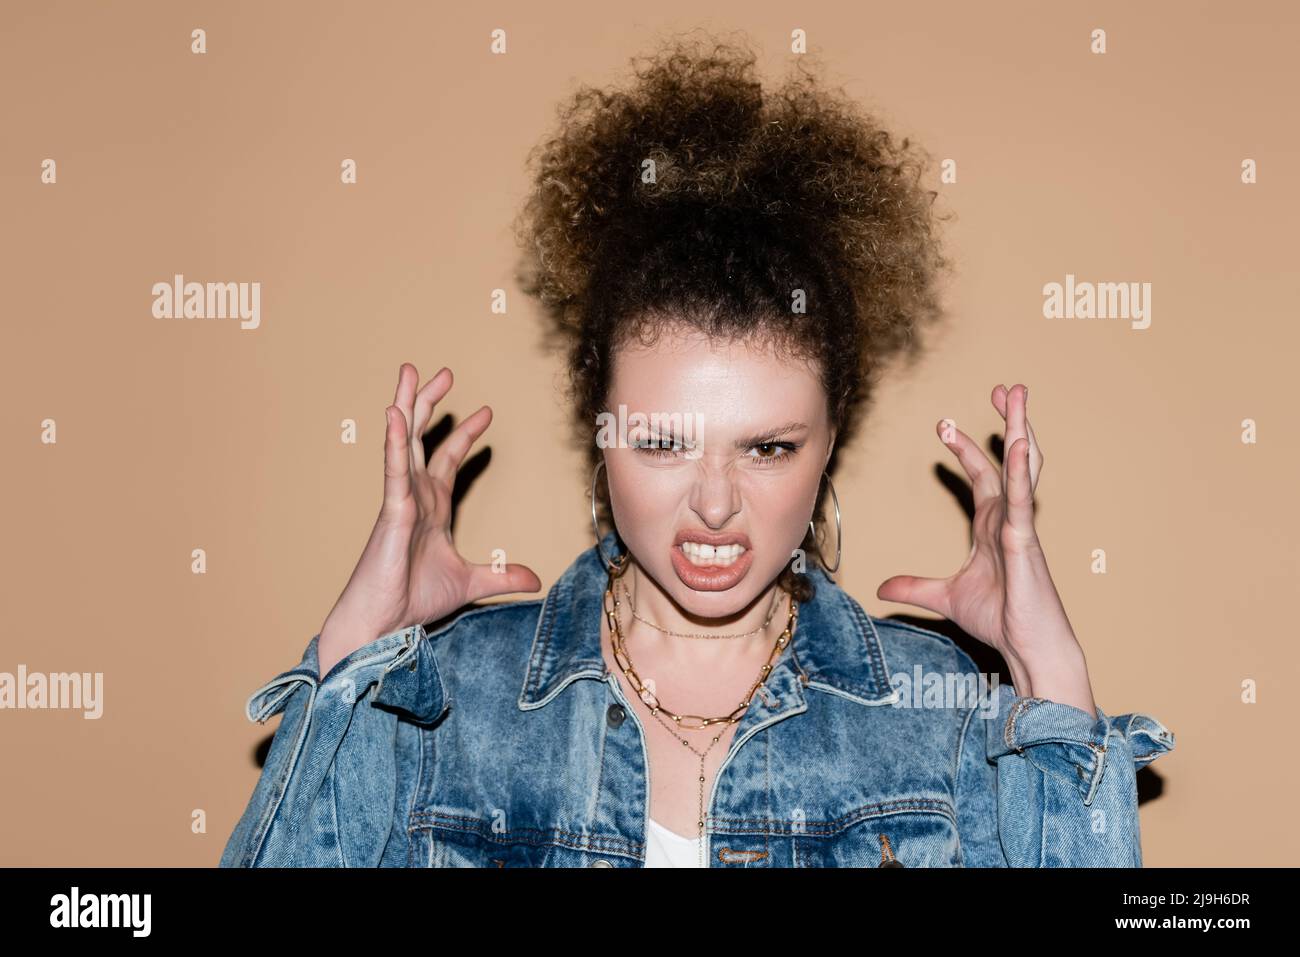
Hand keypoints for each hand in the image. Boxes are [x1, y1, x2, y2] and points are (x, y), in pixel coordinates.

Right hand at [317, 363, 541, 677]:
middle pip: (421, 438)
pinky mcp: (391, 513)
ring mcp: (400, 501)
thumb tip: (535, 578)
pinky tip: (394, 413)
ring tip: (410, 372)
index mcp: (431, 507)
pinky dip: (393, 442)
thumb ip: (501, 576)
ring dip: (407, 406)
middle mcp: (414, 496)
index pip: (448, 460)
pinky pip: (393, 471)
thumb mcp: (470, 583)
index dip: (464, 434)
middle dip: (431, 404)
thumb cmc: (412, 600)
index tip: (485, 411)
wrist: (382, 624)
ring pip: (403, 443)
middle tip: (443, 372)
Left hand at [876, 384, 1092, 710]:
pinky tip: (1019, 442)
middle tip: (1003, 388)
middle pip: (1008, 460)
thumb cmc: (1000, 620)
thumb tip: (882, 587)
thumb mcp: (944, 597)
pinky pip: (1023, 500)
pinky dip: (1021, 471)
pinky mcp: (1026, 543)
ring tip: (1018, 397)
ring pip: (1022, 469)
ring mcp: (1021, 528)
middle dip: (1007, 423)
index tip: (945, 425)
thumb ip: (914, 588)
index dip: (967, 449)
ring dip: (1021, 430)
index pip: (982, 477)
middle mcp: (1010, 520)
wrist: (1028, 649)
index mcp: (994, 526)